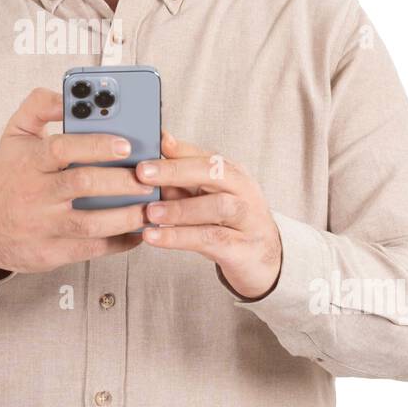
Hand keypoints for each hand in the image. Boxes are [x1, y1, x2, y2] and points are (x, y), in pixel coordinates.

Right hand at [0, 87, 153, 273]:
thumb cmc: (7, 176)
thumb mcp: (14, 135)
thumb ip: (39, 106)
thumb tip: (67, 94)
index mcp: (29, 161)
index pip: (63, 148)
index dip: (96, 145)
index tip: (126, 144)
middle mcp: (35, 193)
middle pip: (84, 185)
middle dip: (123, 181)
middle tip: (148, 177)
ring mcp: (43, 225)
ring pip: (92, 222)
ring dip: (127, 215)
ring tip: (150, 206)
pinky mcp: (51, 252)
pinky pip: (91, 249)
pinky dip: (119, 242)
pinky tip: (137, 232)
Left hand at [135, 129, 282, 299]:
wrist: (265, 262)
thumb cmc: (227, 225)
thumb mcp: (205, 199)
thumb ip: (180, 184)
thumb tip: (143, 169)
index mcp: (232, 172)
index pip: (203, 154)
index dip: (175, 149)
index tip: (147, 144)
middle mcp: (244, 190)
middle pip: (214, 171)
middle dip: (175, 170)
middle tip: (142, 173)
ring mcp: (248, 220)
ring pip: (217, 207)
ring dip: (179, 208)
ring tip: (149, 212)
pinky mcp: (243, 249)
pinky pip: (211, 240)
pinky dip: (180, 237)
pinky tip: (155, 238)